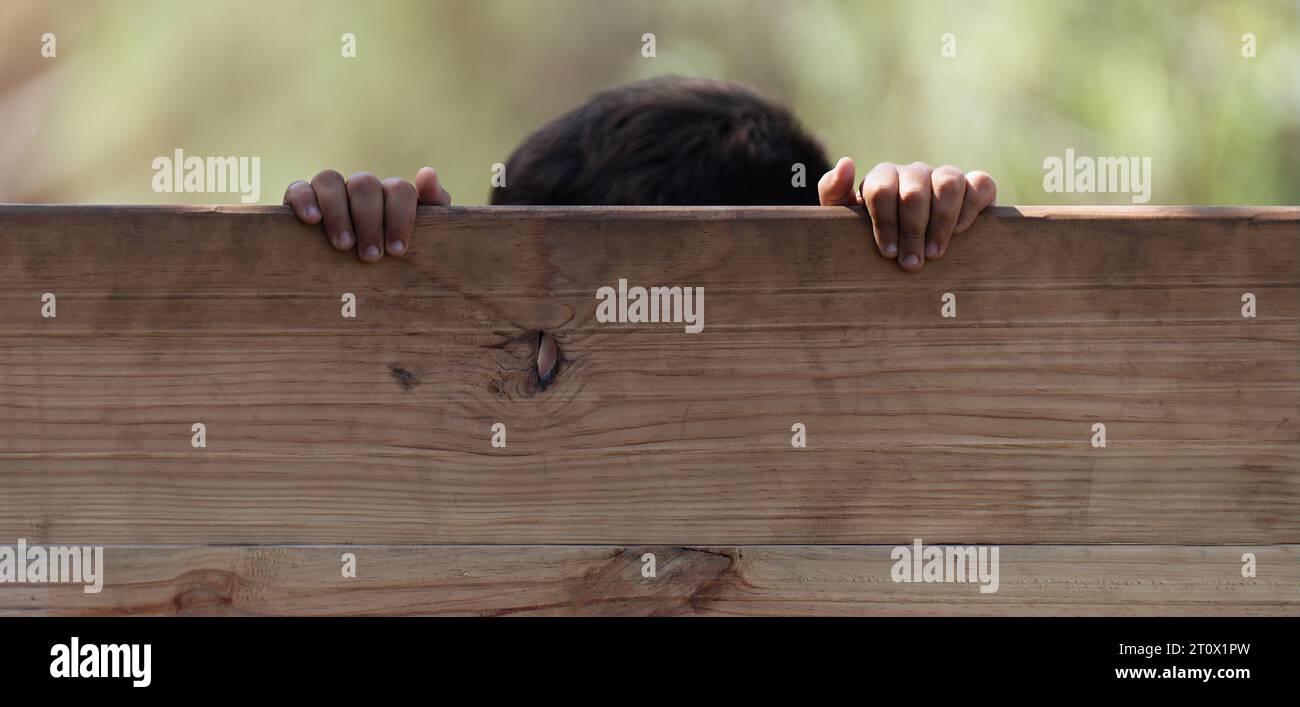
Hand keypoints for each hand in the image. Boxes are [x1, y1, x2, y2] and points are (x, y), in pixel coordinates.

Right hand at [283, 167, 451, 262]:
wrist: (357, 289)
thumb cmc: (396, 258)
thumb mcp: (425, 237)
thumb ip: (435, 206)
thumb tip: (427, 173)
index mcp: (392, 195)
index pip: (399, 189)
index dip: (400, 216)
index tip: (397, 250)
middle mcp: (362, 189)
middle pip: (364, 184)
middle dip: (369, 220)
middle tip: (372, 257)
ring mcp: (331, 192)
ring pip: (330, 180)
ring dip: (338, 212)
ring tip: (344, 246)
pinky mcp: (301, 201)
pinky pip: (298, 188)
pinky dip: (305, 199)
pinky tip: (312, 221)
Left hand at [818, 158, 995, 271]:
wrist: (906, 251)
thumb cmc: (871, 238)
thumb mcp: (843, 221)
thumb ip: (834, 192)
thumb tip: (847, 162)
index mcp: (883, 179)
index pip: (882, 188)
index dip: (884, 221)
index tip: (887, 252)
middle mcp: (914, 174)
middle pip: (914, 190)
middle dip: (912, 229)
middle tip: (911, 263)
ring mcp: (944, 178)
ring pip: (948, 182)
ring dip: (941, 220)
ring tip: (934, 253)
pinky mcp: (973, 188)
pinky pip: (981, 184)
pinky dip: (973, 205)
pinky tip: (961, 231)